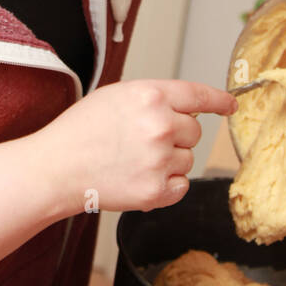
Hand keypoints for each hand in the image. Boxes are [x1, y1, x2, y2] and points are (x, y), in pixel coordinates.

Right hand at [37, 79, 236, 214]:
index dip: (219, 100)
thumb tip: (186, 109)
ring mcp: (160, 160)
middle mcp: (161, 126)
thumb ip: (153, 99)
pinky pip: (181, 185)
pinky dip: (166, 185)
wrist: (55, 169)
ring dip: (169, 161)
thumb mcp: (116, 97)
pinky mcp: (156, 191)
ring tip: (133, 160)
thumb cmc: (79, 131)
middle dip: (176, 136)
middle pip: (195, 131)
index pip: (199, 95)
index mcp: (150, 96)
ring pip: (188, 160)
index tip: (231, 104)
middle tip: (143, 141)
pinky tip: (139, 178)